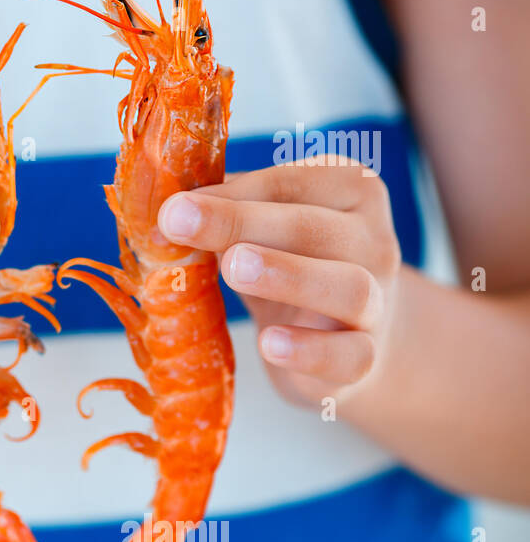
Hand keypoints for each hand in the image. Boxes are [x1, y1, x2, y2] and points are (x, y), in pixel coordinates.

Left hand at [156, 158, 402, 409]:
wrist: (347, 338)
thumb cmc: (292, 266)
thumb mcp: (261, 231)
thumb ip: (223, 212)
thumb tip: (165, 207)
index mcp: (347, 192)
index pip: (287, 184)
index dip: (227, 194)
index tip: (170, 205)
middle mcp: (372, 241)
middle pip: (312, 228)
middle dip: (242, 222)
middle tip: (181, 222)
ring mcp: (377, 302)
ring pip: (346, 285)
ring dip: (287, 275)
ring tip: (233, 268)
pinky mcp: (367, 356)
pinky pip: (349, 354)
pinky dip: (310, 350)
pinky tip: (269, 343)